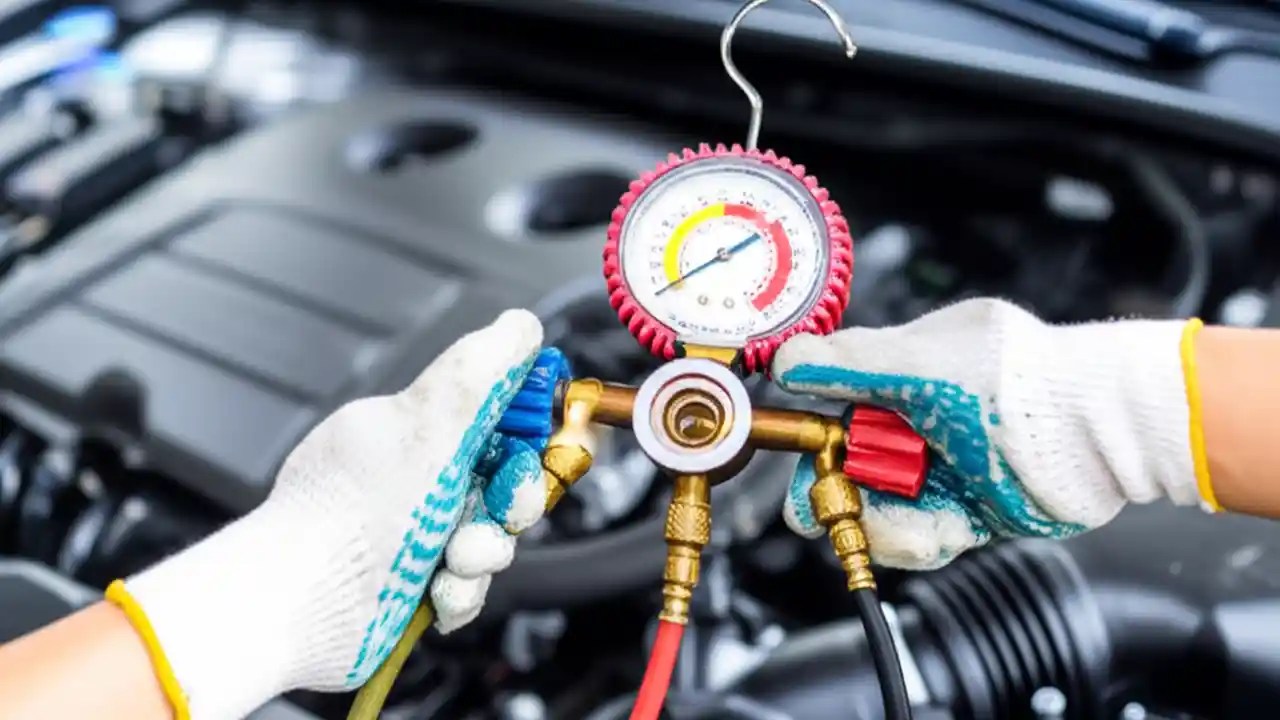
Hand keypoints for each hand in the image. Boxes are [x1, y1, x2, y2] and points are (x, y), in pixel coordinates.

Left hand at [108, 310, 547, 718]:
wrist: (301, 608)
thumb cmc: (351, 514)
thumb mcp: (428, 425)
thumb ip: (479, 373)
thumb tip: (520, 325)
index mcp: (408, 432)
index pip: (490, 419)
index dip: (526, 435)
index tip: (538, 446)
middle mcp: (408, 481)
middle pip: (501, 483)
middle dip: (512, 502)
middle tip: (504, 511)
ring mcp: (408, 538)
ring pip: (488, 539)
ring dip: (486, 553)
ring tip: (455, 561)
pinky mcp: (409, 591)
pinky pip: (465, 587)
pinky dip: (461, 593)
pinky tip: (437, 592)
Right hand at [772, 298, 1206, 569]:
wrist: (1096, 436)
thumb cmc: (1020, 383)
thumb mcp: (922, 362)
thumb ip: (851, 362)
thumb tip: (787, 361)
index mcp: (901, 371)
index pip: (832, 406)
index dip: (813, 442)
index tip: (805, 467)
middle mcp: (917, 418)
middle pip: (849, 468)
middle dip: (845, 495)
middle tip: (843, 508)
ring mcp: (941, 464)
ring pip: (881, 507)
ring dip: (889, 524)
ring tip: (920, 525)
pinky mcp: (966, 507)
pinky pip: (922, 532)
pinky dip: (926, 538)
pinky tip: (945, 531)